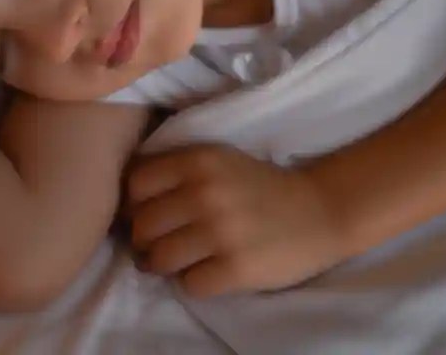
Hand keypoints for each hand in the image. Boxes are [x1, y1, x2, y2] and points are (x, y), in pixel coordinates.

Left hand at [125, 144, 348, 297]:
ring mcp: (221, 233)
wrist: (321, 209)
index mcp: (196, 162)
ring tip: (177, 261)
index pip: (135, 186)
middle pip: (142, 226)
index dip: (135, 205)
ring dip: (163, 265)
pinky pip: (189, 285)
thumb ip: (173, 170)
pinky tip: (206, 271)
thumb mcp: (215, 160)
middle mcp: (204, 194)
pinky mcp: (237, 269)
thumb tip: (124, 200)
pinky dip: (193, 282)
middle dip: (144, 240)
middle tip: (157, 244)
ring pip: (159, 259)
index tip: (146, 214)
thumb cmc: (258, 186)